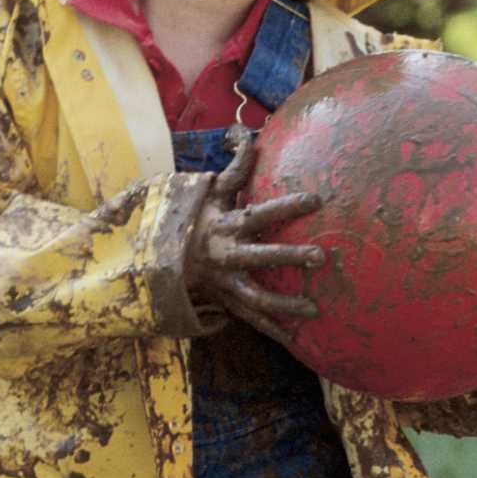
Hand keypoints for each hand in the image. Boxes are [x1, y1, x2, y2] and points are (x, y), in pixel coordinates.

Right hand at [183, 127, 325, 344]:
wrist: (156, 257)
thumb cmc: (191, 217)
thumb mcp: (209, 191)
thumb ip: (235, 168)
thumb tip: (248, 136)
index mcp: (225, 225)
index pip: (260, 213)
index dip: (286, 206)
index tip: (316, 199)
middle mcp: (225, 255)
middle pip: (260, 257)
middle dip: (288, 256)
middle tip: (321, 257)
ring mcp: (224, 282)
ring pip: (255, 297)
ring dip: (284, 306)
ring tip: (314, 310)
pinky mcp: (224, 302)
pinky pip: (249, 319)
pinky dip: (270, 331)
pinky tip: (295, 341)